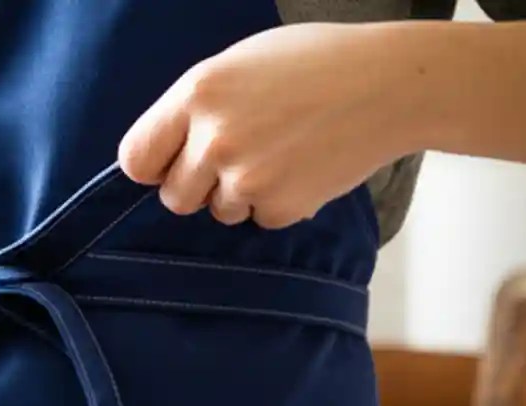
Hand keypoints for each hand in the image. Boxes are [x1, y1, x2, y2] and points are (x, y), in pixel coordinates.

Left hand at [119, 23, 417, 228]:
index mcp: (197, 92)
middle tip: (233, 161)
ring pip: (218, 212)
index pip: (136, 158)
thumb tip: (163, 154)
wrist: (389, 84)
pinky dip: (278, 203)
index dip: (152, 166)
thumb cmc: (314, 64)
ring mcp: (247, 177)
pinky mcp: (281, 207)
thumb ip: (195, 107)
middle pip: (173, 197)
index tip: (168, 165)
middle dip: (196, 187)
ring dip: (240, 194)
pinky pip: (259, 220)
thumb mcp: (238, 64)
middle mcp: (215, 138)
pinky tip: (303, 167)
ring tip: (279, 154)